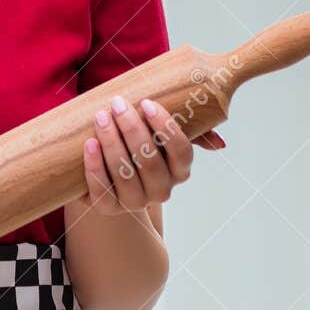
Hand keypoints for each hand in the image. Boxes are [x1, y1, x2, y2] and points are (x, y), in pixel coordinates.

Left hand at [80, 94, 224, 215]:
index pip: (181, 152)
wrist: (109, 169)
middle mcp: (160, 190)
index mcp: (179, 171)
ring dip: (112, 144)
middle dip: (133, 130)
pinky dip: (95, 167)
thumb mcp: (165, 134)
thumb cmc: (141, 142)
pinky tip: (90, 144)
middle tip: (117, 104)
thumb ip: (193, 132)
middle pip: (150, 162)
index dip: (166, 128)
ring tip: (101, 117)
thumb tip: (219, 143)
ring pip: (126, 176)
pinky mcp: (107, 206)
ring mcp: (134, 202)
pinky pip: (102, 191)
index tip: (146, 103)